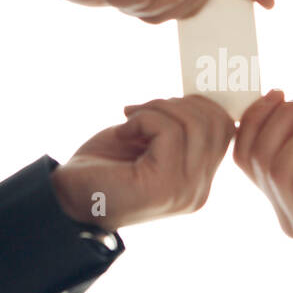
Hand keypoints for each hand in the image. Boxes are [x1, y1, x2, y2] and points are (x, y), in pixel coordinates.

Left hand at [51, 95, 234, 230]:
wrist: (65, 197)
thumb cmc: (104, 166)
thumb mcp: (149, 141)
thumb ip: (179, 127)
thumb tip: (199, 95)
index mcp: (198, 181)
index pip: (226, 129)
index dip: (200, 104)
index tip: (165, 103)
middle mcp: (198, 191)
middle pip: (215, 123)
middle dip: (178, 103)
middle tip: (142, 111)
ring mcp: (185, 192)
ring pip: (194, 124)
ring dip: (157, 109)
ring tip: (131, 120)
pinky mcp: (164, 187)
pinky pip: (169, 131)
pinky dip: (143, 120)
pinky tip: (122, 132)